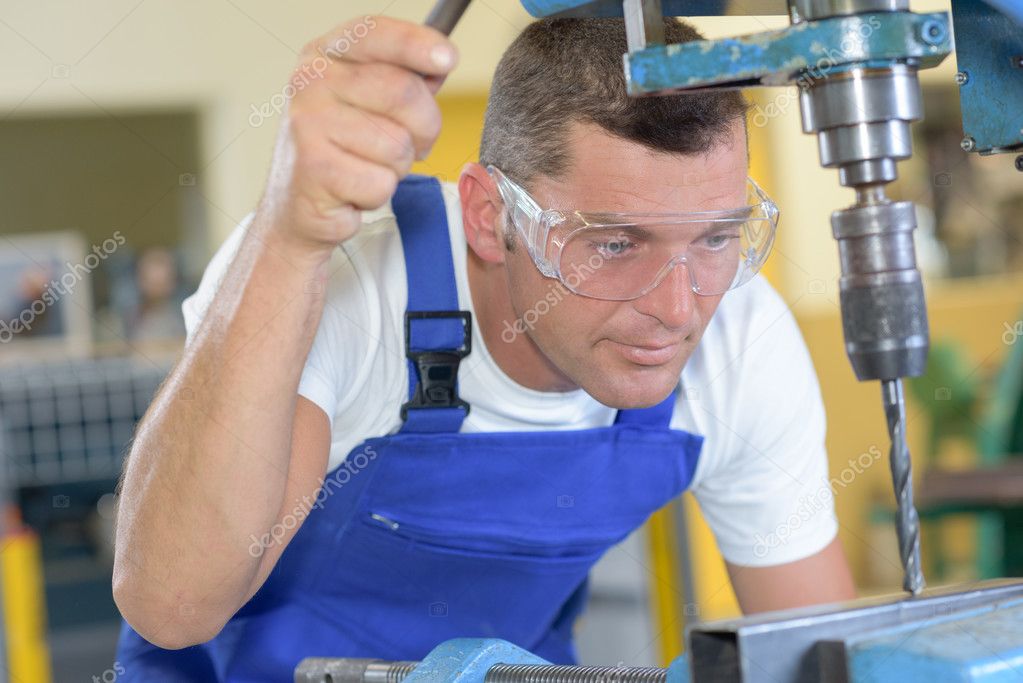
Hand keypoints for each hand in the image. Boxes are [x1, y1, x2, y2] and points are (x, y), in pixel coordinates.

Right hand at [255, 16, 457, 255]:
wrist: (297, 204)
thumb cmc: (343, 149)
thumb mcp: (368, 103)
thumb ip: (404, 78)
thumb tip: (439, 63)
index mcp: (324, 55)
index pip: (374, 34)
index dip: (415, 43)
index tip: (448, 58)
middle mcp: (310, 82)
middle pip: (402, 91)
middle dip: (424, 127)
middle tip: (414, 144)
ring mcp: (308, 124)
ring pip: (397, 145)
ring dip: (397, 167)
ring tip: (368, 167)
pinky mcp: (314, 169)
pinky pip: (381, 182)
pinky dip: (378, 194)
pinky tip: (353, 190)